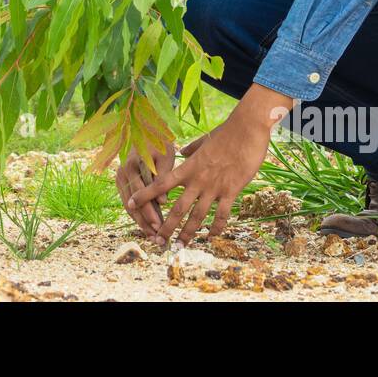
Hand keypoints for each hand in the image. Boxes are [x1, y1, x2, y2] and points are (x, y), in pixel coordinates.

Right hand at [115, 139, 173, 238]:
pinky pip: (128, 202)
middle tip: (156, 237)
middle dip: (145, 222)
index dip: (150, 210)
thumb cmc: (159, 143)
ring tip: (152, 237)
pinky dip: (137, 215)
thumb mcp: (165, 156)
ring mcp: (120, 179)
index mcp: (132, 165)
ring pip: (128, 206)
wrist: (146, 131)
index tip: (159, 224)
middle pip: (132, 203)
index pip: (141, 194)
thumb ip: (163, 177)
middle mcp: (122, 173)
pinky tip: (147, 226)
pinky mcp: (122, 183)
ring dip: (140, 222)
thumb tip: (163, 202)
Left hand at [127, 84, 294, 246]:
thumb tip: (182, 151)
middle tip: (158, 241)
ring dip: (188, 233)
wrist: (246, 130)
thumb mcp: (204, 140)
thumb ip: (191, 149)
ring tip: (180, 246)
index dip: (145, 195)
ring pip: (197, 216)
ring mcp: (214, 187)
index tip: (131, 204)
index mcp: (188, 167)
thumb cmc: (226, 133)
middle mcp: (198, 180)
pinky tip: (212, 237)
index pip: (161, 184)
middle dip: (166, 226)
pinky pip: (222, 214)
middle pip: (177, 208)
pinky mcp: (231, 191)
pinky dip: (216, 228)